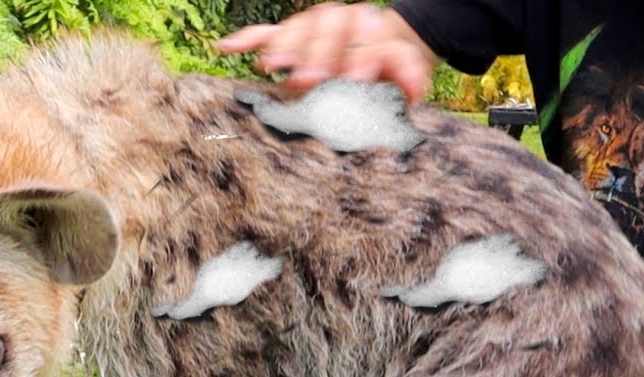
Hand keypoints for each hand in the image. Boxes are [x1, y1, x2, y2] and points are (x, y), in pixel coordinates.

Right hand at [215, 2, 433, 101]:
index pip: (364, 33)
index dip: (361, 54)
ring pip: (296, 26)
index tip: (358, 77)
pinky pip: (264, 33)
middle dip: (319, 52)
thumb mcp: (405, 73)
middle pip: (327, 26)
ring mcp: (311, 26)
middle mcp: (339, 19)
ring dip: (285, 45)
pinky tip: (226, 48)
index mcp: (369, 26)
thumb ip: (411, 77)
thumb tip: (416, 89)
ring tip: (274, 67)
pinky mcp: (289, 36)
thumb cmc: (387, 69)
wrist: (376, 53)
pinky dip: (246, 39)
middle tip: (312, 79)